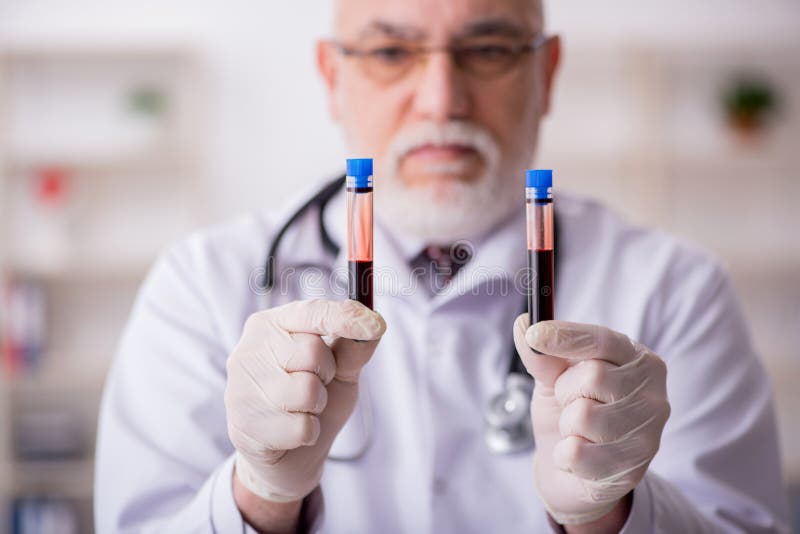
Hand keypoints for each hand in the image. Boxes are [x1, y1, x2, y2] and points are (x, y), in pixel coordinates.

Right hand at [225, 299, 385, 504]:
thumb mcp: (340, 371)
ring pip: (307, 391)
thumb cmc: (312, 401)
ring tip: (302, 408)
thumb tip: (374, 323)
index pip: (311, 312)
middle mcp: (250, 349)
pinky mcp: (244, 424)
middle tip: (315, 384)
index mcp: (272, 324)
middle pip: (312, 351)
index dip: (345, 317)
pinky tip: (291, 432)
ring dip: (317, 405)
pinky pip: (300, 427)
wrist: (287, 456)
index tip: (375, 325)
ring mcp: (242, 386)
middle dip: (326, 373)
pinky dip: (308, 433)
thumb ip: (353, 348)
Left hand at [513, 317, 669, 525]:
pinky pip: (577, 453)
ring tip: (576, 430)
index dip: (568, 335)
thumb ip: (543, 355)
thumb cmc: (570, 414)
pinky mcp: (632, 471)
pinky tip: (577, 456)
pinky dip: (564, 454)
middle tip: (570, 401)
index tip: (533, 334)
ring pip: (583, 415)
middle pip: (593, 376)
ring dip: (566, 424)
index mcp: (639, 361)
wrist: (573, 474)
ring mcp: (647, 435)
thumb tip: (523, 323)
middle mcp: (653, 394)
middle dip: (566, 390)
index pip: (604, 340)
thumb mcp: (554, 378)